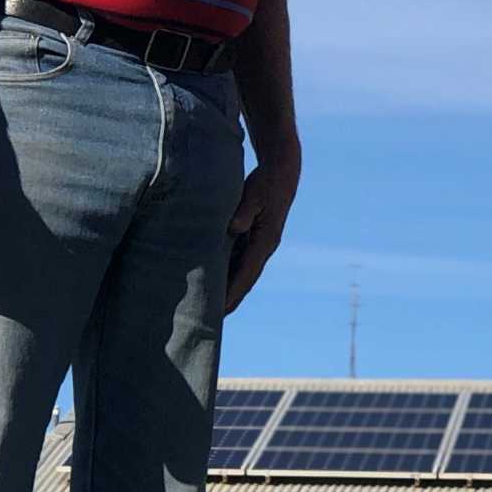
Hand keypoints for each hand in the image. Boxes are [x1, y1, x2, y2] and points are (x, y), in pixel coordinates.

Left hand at [225, 148, 299, 311]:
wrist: (282, 172)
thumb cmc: (266, 182)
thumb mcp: (253, 194)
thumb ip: (243, 212)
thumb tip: (233, 228)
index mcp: (265, 241)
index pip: (247, 274)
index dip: (233, 293)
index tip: (220, 310)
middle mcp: (263, 247)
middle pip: (245, 279)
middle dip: (230, 299)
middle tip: (211, 319)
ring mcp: (260, 243)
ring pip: (242, 271)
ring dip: (228, 288)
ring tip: (209, 305)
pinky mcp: (254, 236)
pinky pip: (239, 259)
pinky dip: (227, 271)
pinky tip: (213, 278)